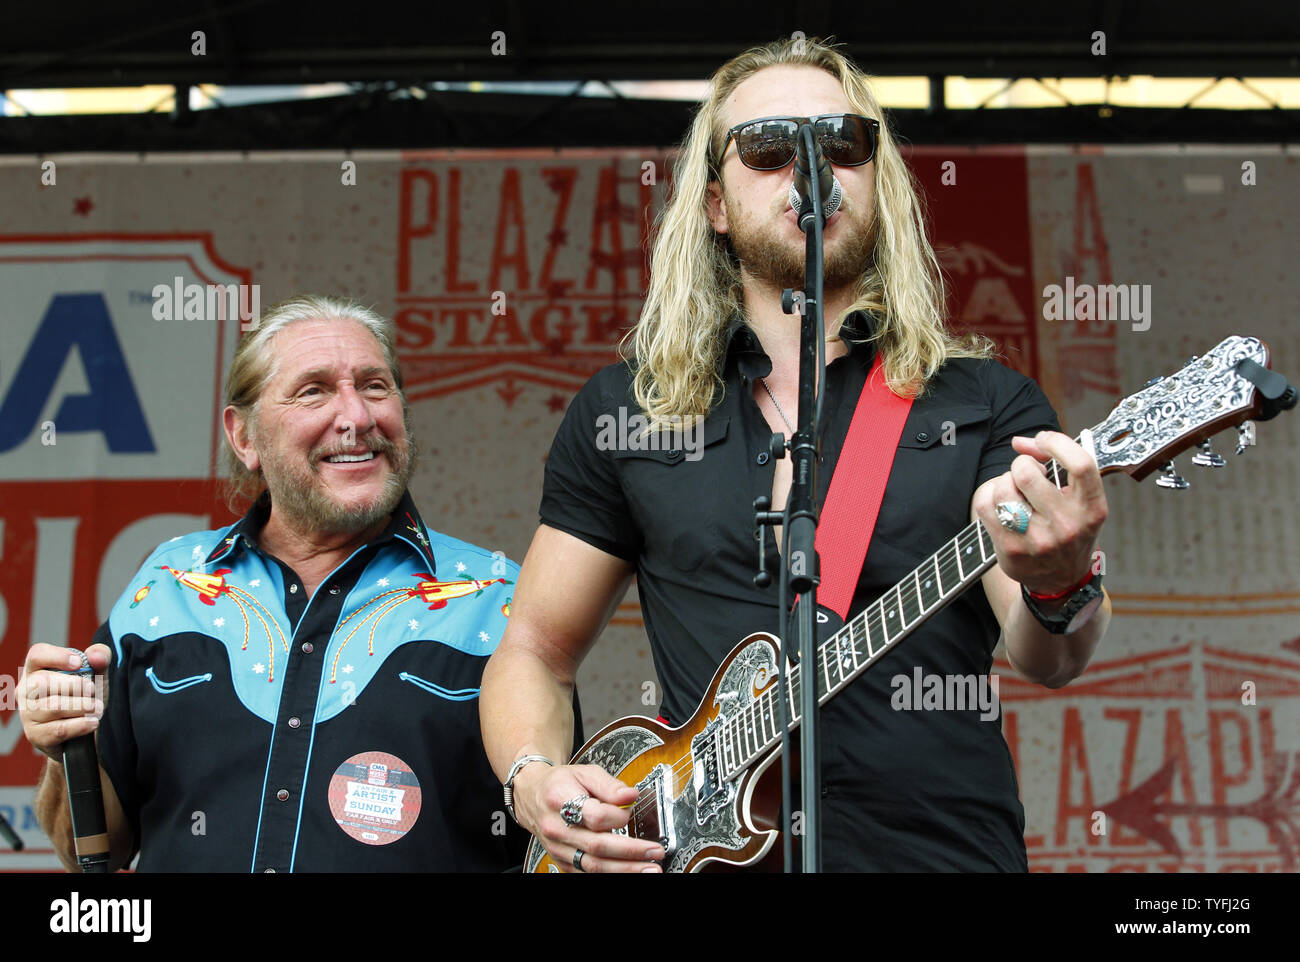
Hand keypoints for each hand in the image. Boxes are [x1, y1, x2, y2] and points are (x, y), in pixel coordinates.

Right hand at [18, 643, 110, 761]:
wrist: (85, 728)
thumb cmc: (85, 694)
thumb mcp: (97, 673)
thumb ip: (100, 657)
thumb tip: (96, 655)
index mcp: (37, 669)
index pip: (37, 655)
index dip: (57, 657)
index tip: (79, 663)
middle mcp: (26, 690)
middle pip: (42, 682)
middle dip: (74, 685)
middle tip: (92, 690)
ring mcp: (28, 714)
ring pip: (53, 707)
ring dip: (81, 706)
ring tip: (97, 708)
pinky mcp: (35, 735)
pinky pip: (58, 729)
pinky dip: (80, 725)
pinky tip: (93, 722)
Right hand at [513, 761, 664, 872]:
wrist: (532, 796)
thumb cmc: (560, 783)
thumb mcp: (585, 772)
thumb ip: (610, 785)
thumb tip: (631, 796)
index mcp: (561, 800)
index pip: (595, 816)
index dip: (618, 817)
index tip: (630, 813)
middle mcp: (557, 828)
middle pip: (597, 846)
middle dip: (631, 852)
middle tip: (654, 853)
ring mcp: (558, 848)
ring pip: (592, 865)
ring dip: (624, 870)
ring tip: (648, 869)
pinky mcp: (562, 860)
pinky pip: (585, 873)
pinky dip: (608, 874)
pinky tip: (627, 872)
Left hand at [974, 431, 1108, 595]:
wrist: (1062, 580)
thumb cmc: (1071, 529)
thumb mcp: (1081, 500)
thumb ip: (1059, 464)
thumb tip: (1021, 442)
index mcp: (1092, 509)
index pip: (1080, 464)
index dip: (1057, 443)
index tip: (1044, 441)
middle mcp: (1067, 526)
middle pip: (1028, 473)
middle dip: (1022, 464)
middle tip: (1027, 474)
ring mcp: (1037, 540)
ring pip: (1002, 488)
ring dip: (1004, 482)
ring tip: (1015, 492)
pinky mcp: (1011, 549)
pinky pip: (985, 505)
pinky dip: (988, 495)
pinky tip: (1001, 503)